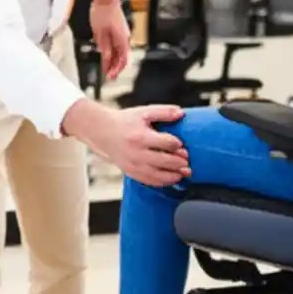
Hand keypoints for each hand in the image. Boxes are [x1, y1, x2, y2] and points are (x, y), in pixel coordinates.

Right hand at [66, 101, 190, 186]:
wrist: (104, 133)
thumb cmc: (126, 121)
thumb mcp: (144, 112)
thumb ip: (164, 112)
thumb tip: (181, 113)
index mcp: (141, 137)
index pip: (166, 143)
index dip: (177, 144)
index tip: (181, 144)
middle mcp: (137, 154)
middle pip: (165, 161)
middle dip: (180, 162)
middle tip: (188, 160)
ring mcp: (134, 166)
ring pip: (159, 176)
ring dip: (175, 175)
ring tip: (185, 172)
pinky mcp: (132, 173)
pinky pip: (151, 182)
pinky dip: (164, 182)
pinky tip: (173, 178)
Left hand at [90, 0, 130, 79]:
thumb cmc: (102, 13)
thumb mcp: (100, 34)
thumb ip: (105, 48)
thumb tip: (107, 60)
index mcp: (122, 40)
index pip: (123, 61)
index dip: (116, 71)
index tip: (110, 77)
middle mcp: (125, 38)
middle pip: (122, 57)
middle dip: (115, 67)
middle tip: (108, 75)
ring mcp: (123, 33)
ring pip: (120, 51)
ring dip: (114, 60)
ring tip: (105, 66)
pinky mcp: (119, 29)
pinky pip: (118, 44)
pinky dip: (113, 52)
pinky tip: (106, 53)